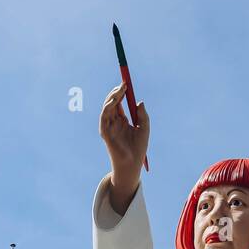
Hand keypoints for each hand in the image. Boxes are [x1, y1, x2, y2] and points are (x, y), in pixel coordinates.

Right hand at [99, 83, 149, 213]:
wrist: (132, 164)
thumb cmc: (138, 149)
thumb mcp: (144, 128)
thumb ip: (143, 115)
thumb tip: (139, 102)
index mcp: (122, 120)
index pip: (120, 102)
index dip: (122, 92)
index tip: (127, 84)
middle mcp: (114, 122)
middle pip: (112, 102)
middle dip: (117, 92)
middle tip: (124, 84)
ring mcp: (108, 126)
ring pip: (107, 107)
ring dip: (112, 97)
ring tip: (120, 89)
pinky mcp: (104, 132)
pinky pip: (104, 117)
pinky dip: (108, 107)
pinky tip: (114, 101)